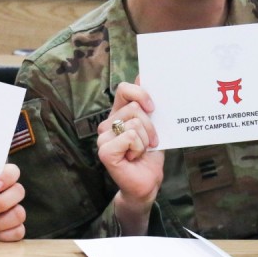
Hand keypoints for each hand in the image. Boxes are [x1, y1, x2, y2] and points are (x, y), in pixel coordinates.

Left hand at [0, 163, 25, 240]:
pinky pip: (18, 230)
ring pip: (19, 213)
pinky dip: (3, 234)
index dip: (7, 176)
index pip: (12, 172)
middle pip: (19, 191)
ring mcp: (12, 214)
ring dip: (0, 222)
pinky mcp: (14, 231)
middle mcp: (7, 197)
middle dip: (2, 203)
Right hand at [96, 79, 164, 233]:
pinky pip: (129, 136)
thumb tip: (143, 74)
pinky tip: (133, 157)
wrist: (147, 182)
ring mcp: (103, 137)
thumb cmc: (150, 155)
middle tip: (150, 141)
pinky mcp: (105, 151)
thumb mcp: (154, 125)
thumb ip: (147, 103)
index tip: (153, 107)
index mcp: (118, 113)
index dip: (140, 93)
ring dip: (145, 140)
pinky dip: (138, 148)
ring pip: (134, 123)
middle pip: (134, 107)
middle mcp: (107, 123)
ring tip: (140, 151)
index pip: (124, 89)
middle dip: (150, 126)